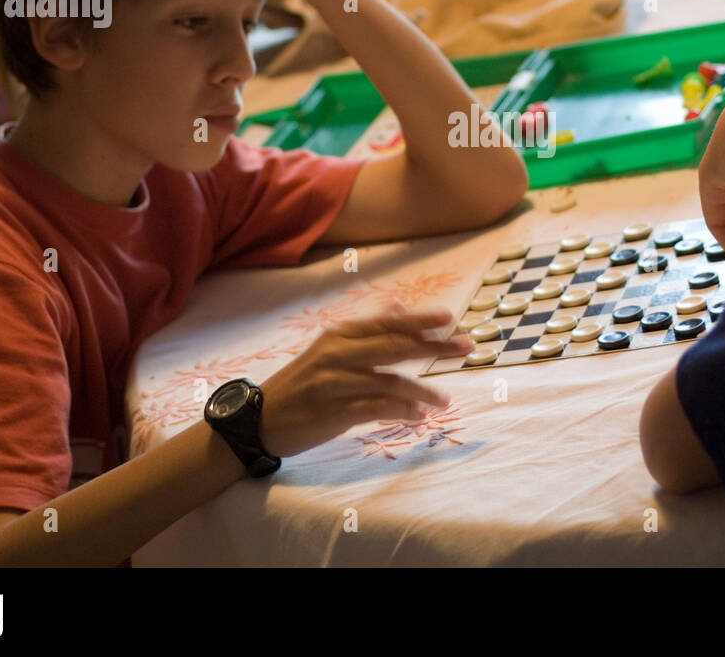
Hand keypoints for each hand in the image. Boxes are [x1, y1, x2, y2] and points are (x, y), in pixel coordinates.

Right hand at [256, 299, 472, 457]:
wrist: (258, 420)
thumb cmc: (303, 382)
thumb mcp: (329, 347)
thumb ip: (367, 328)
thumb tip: (400, 304)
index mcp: (338, 334)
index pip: (386, 324)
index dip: (420, 320)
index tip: (450, 318)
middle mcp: (336, 354)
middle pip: (394, 346)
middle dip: (434, 346)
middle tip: (465, 347)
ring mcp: (333, 383)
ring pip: (388, 382)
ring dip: (422, 391)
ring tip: (444, 400)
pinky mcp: (331, 413)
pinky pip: (375, 410)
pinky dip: (401, 413)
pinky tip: (418, 417)